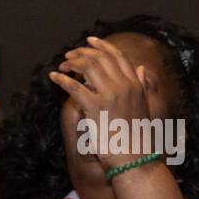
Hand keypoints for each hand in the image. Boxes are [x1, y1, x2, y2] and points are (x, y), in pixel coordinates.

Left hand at [49, 35, 154, 168]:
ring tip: (62, 66)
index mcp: (136, 86)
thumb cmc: (139, 136)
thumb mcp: (145, 107)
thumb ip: (142, 86)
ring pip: (87, 66)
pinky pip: (74, 86)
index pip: (118, 57)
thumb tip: (140, 68)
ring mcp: (110, 96)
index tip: (90, 41)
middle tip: (70, 55)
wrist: (136, 157)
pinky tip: (53, 77)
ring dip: (71, 63)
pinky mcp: (95, 107)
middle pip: (100, 58)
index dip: (103, 46)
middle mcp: (124, 86)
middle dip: (82, 52)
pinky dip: (61, 79)